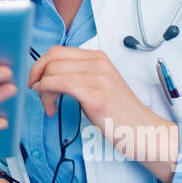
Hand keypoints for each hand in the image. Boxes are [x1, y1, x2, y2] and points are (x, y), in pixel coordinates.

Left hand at [28, 46, 179, 182]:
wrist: (144, 131)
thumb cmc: (119, 114)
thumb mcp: (99, 86)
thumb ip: (78, 76)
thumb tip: (49, 75)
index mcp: (98, 58)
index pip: (57, 51)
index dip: (40, 65)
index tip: (36, 81)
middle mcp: (99, 63)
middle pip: (52, 59)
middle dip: (38, 77)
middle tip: (38, 95)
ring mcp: (99, 77)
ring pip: (53, 72)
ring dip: (43, 91)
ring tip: (49, 106)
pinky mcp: (96, 96)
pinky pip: (60, 84)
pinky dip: (47, 92)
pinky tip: (50, 106)